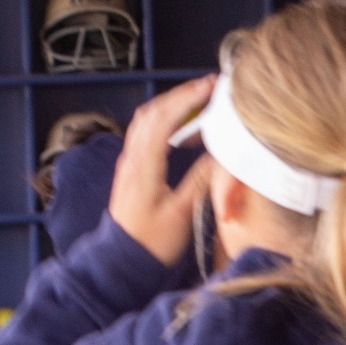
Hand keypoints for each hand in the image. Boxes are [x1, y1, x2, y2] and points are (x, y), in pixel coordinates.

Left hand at [110, 76, 216, 264]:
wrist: (120, 259)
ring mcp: (129, 162)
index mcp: (143, 166)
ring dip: (173, 104)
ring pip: (147, 120)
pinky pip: (145, 133)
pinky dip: (165, 119)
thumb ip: (201, 181)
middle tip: (211, 84)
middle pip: (153, 112)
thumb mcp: (182, 214)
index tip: (211, 86)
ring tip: (202, 97)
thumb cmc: (151, 242)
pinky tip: (184, 123)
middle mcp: (132, 159)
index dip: (187, 98)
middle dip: (182, 94)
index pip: (163, 119)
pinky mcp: (132, 169)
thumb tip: (224, 153)